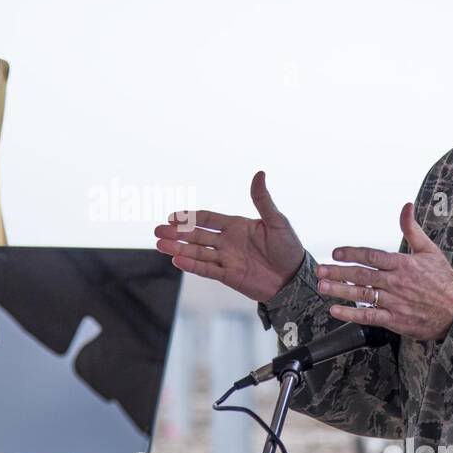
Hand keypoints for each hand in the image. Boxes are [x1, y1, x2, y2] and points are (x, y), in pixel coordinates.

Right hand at [153, 171, 304, 302]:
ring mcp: (226, 259)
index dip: (189, 217)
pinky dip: (192, 265)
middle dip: (176, 233)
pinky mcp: (228, 276)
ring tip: (160, 244)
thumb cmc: (289, 247)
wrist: (295, 278)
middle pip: (196, 235)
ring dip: (178, 248)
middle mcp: (227, 242)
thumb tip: (259, 173)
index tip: (172, 216)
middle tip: (157, 231)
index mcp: (236, 226)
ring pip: (197, 252)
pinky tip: (177, 259)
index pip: (207, 219)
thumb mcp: (277, 221)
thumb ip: (262, 200)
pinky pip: (207, 269)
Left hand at [316, 202, 452, 340]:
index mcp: (403, 264)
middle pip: (361, 275)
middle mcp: (396, 282)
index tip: (336, 253)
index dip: (351, 254)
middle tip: (320, 269)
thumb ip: (412, 229)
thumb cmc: (444, 282)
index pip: (371, 256)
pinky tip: (336, 311)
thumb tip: (406, 207)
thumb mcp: (430, 250)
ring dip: (340, 290)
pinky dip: (351, 314)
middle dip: (338, 271)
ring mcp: (394, 301)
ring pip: (362, 294)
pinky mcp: (395, 319)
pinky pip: (369, 316)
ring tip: (322, 286)